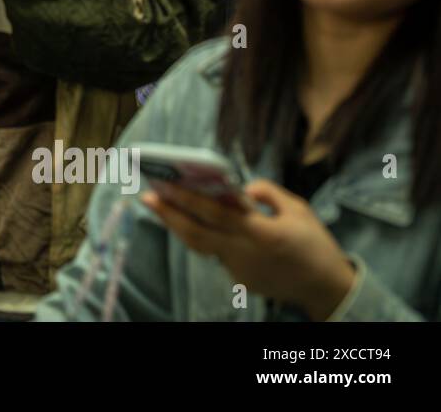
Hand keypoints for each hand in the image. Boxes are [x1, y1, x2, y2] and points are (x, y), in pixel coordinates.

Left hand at [143, 178, 355, 319]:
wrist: (326, 287)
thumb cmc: (315, 243)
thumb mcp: (298, 209)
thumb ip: (268, 193)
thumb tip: (240, 187)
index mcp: (261, 233)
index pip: (216, 214)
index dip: (187, 200)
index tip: (164, 185)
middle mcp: (243, 253)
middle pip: (196, 234)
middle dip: (168, 215)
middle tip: (147, 195)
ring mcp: (238, 269)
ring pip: (201, 245)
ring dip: (179, 225)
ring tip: (162, 206)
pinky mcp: (238, 279)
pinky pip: (217, 254)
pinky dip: (206, 237)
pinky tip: (196, 223)